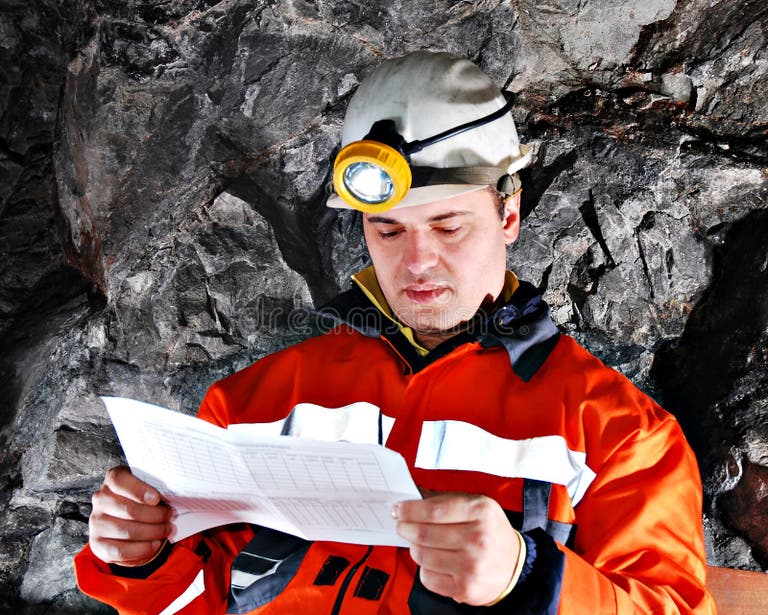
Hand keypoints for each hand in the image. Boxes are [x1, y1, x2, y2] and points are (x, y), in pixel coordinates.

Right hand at [88, 466, 171, 565]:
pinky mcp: (98, 544)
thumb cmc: (143, 499)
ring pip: (127, 531)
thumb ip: (157, 486)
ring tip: (166, 530)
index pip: (119, 481)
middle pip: (129, 510)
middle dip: (156, 515)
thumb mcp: (149, 485)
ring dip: (152, 532)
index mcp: (112, 479)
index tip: (157, 499)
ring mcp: (96, 522)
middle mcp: (100, 499)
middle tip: (170, 516)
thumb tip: (173, 497)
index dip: (139, 490)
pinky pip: (120, 551)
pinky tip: (154, 545)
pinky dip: (141, 550)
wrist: (128, 518)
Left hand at [393, 493, 519, 604]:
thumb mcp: (477, 505)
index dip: (410, 510)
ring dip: (414, 548)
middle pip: (424, 533)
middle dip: (405, 528)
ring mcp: (471, 565)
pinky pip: (427, 577)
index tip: (398, 510)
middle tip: (402, 525)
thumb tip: (413, 499)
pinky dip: (424, 568)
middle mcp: (477, 539)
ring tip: (418, 543)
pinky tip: (432, 561)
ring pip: (422, 556)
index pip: (433, 510)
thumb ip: (446, 500)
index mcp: (481, 512)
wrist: (516, 566)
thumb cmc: (491, 532)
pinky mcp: (464, 588)